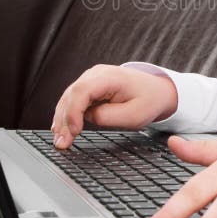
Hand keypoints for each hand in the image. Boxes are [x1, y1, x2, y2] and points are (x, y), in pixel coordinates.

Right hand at [50, 64, 177, 147]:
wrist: (157, 90)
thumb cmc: (148, 101)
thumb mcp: (133, 115)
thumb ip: (107, 117)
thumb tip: (86, 117)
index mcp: (110, 77)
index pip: (82, 91)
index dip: (73, 112)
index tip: (75, 132)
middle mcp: (97, 73)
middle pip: (72, 94)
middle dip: (64, 120)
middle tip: (62, 144)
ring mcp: (91, 78)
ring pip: (68, 97)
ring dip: (62, 119)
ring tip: (60, 141)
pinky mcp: (90, 86)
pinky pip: (73, 99)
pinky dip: (66, 115)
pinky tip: (60, 130)